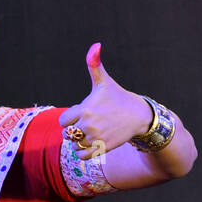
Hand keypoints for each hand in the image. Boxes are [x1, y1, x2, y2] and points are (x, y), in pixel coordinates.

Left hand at [57, 42, 154, 160]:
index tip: (82, 115)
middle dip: (74, 130)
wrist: (138, 115)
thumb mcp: (103, 81)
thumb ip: (94, 65)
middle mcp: (89, 125)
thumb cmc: (117, 97)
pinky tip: (92, 144)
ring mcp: (96, 138)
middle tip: (88, 125)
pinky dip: (84, 153)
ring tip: (92, 134)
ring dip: (79, 142)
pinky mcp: (102, 148)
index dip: (70, 119)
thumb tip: (96, 45)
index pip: (63, 121)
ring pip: (75, 146)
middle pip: (67, 134)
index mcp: (85, 109)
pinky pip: (82, 157)